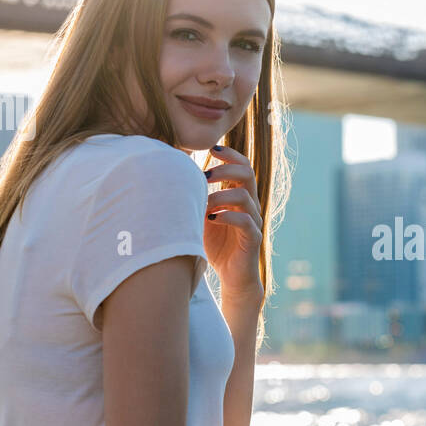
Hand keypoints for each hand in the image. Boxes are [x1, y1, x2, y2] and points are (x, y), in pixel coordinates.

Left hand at [202, 142, 263, 301]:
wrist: (232, 277)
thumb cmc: (214, 244)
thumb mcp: (200, 215)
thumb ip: (195, 196)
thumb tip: (172, 174)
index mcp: (239, 196)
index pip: (242, 165)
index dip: (230, 154)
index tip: (212, 148)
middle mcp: (250, 205)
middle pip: (247, 173)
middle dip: (225, 169)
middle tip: (204, 175)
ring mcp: (254, 221)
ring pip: (245, 196)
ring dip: (220, 195)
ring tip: (204, 204)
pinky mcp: (253, 238)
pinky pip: (246, 221)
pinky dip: (227, 216)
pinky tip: (211, 218)